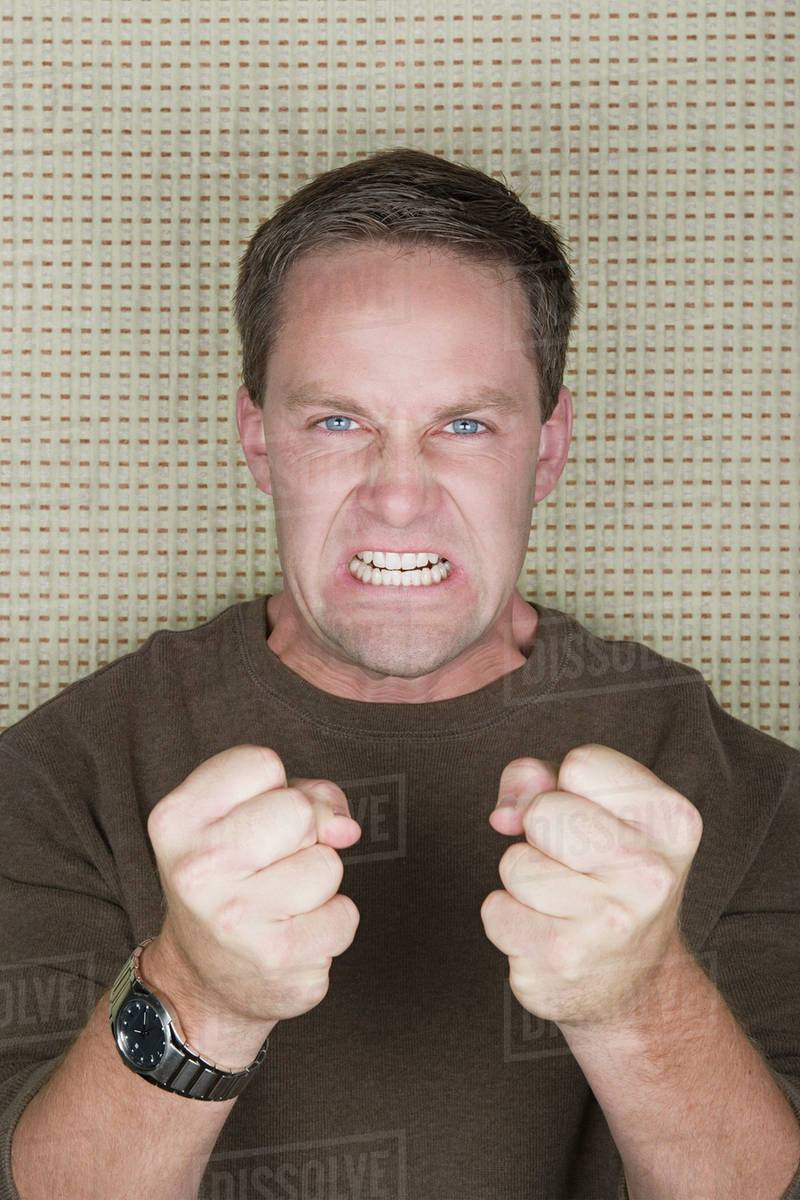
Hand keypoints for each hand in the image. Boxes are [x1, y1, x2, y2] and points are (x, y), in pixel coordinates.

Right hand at [144, 746, 361, 1057]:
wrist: (201, 978)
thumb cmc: (233, 878)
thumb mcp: (243, 818)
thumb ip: (302, 794)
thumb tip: (345, 828)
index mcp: (176, 820)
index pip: (262, 763)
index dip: (272, 788)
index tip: (252, 820)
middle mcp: (197, 869)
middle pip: (300, 811)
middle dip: (302, 834)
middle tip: (270, 865)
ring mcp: (235, 919)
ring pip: (328, 864)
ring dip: (319, 881)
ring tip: (281, 902)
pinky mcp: (278, 959)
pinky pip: (345, 915)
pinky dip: (332, 923)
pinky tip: (295, 934)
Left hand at [480, 744, 702, 1027]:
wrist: (636, 981)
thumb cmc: (605, 872)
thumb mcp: (595, 809)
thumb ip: (539, 778)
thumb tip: (503, 816)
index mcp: (672, 822)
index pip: (582, 763)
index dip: (568, 787)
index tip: (593, 819)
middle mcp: (651, 874)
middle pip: (542, 812)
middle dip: (541, 834)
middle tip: (574, 865)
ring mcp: (610, 922)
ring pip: (514, 863)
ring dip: (523, 880)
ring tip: (564, 901)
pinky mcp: (564, 960)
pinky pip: (495, 911)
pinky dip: (509, 918)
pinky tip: (548, 933)